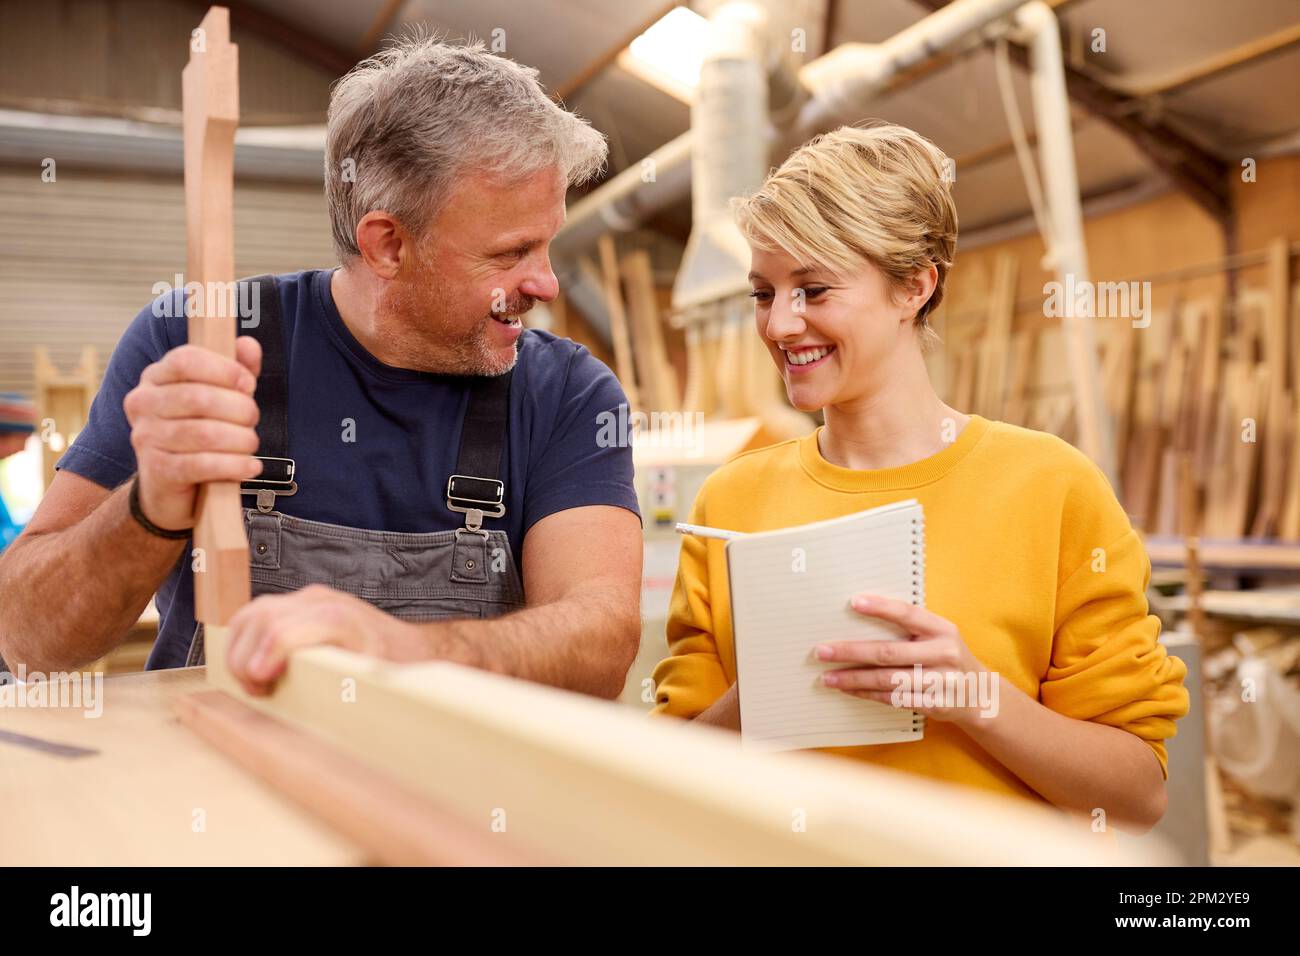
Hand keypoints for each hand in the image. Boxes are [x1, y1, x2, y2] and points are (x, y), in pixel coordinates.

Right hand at [124, 339, 263, 530]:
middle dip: (239, 409)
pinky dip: (234, 465)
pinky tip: (250, 467)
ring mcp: (146, 438)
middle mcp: (143, 404)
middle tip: (253, 420)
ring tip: (251, 444)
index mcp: (155, 378)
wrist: (168, 487)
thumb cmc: (198, 433)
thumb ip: (236, 370)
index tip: (248, 383)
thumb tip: (249, 345)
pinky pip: (202, 465)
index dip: (223, 369)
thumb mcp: (219, 397)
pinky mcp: (158, 471)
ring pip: (204, 433)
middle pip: (199, 397)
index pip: (185, 360)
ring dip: (240, 439)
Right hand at [223, 584, 469, 694]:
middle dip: (246, 659)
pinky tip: (255, 664)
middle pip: (263, 620)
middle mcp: (322, 601)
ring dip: (241, 649)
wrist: (409, 644)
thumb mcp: (376, 683)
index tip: (259, 685)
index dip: (263, 658)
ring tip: (255, 680)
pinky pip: (256, 613)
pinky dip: (244, 639)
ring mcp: (307, 597)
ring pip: (252, 613)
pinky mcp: (298, 601)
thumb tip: (323, 711)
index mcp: (342, 620)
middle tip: (258, 691)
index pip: (285, 630)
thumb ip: (349, 690)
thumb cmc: (393, 667)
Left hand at [815, 595, 995, 725]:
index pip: (908, 614)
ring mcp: (941, 681)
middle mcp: (944, 653)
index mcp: (943, 629)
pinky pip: (894, 699)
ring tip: (827, 677)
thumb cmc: (946, 657)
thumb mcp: (938, 636)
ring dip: (853, 679)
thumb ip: (911, 627)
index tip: (853, 603)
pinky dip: (868, 695)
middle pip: (889, 652)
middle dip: (851, 651)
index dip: (881, 608)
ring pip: (887, 680)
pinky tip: (849, 690)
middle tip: (822, 651)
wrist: (980, 694)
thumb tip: (859, 616)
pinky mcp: (935, 705)